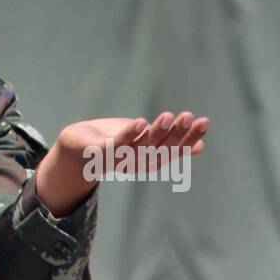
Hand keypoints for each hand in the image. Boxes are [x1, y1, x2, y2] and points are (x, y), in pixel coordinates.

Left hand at [35, 112, 209, 215]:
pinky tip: (139, 122)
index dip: (189, 137)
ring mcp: (117, 160)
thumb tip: (200, 146)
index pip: (174, 150)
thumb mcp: (144, 142)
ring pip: (141, 148)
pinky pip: (115, 146)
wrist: (75, 150)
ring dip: (155, 133)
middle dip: (175, 134)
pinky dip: (127, 136)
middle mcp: (136, 163)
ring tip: (168, 115)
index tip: (204, 121)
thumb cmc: (113, 144)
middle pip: (160, 150)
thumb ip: (168, 143)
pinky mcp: (98, 153)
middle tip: (189, 116)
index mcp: (149, 160)